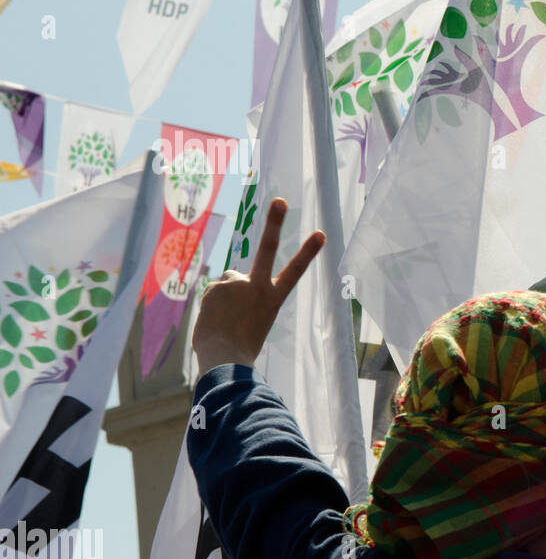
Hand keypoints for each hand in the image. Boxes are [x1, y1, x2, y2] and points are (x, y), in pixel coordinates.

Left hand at [192, 197, 324, 373]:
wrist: (224, 357)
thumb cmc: (241, 347)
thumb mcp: (253, 320)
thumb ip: (246, 298)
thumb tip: (227, 282)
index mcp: (273, 299)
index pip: (294, 272)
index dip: (308, 253)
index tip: (321, 234)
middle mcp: (258, 286)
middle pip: (268, 249)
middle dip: (275, 223)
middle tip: (281, 201)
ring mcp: (237, 283)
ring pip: (228, 282)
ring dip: (224, 298)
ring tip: (225, 320)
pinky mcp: (217, 285)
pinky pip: (213, 292)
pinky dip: (211, 305)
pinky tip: (214, 320)